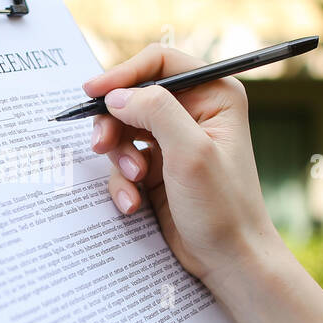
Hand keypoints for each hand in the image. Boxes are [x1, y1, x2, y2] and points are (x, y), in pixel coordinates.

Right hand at [83, 43, 278, 287]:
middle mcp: (195, 112)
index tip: (94, 93)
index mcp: (214, 95)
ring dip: (119, 158)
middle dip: (116, 124)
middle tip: (101, 145)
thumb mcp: (190, 152)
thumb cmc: (223, 208)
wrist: (229, 259)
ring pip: (124, 130)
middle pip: (134, 96)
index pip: (160, 63)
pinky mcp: (159, 167)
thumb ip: (155, 112)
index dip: (124, 74)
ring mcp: (175, 141)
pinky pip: (124, 161)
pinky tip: (134, 203)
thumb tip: (116, 96)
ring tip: (134, 182)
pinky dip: (122, 181)